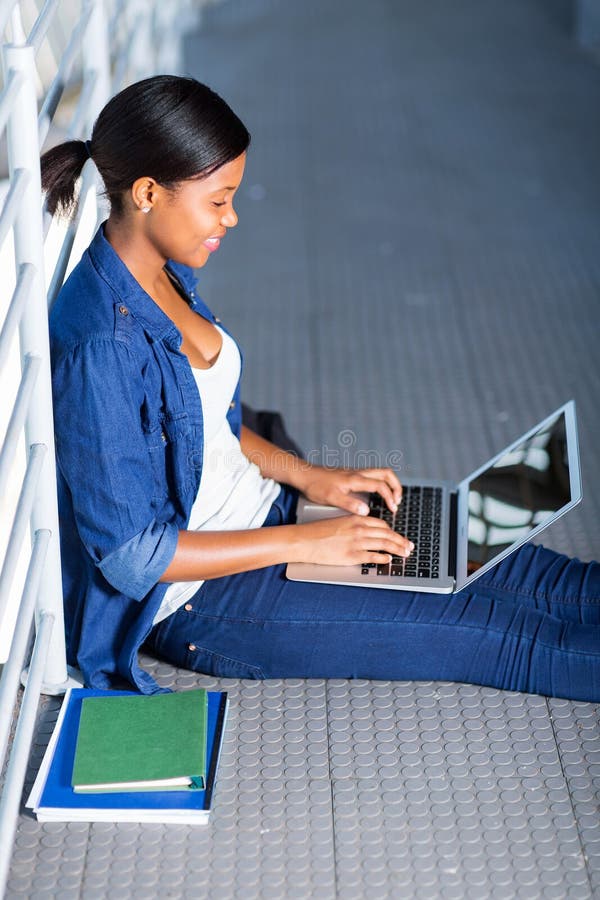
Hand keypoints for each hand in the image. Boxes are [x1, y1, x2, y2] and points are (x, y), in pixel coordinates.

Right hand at [295, 512, 413, 565]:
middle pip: (387, 534)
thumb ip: (355, 526)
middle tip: (409, 546)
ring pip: (385, 545)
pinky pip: (373, 557)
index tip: (398, 536)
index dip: (393, 532)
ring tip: (405, 554)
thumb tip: (367, 532)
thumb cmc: (318, 532)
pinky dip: (383, 558)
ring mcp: (357, 543)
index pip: (382, 525)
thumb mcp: (340, 522)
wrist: (305, 540)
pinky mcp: (352, 556)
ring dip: (398, 549)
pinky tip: (388, 560)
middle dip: (401, 541)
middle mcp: (359, 529)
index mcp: (356, 519)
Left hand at [297, 464, 402, 515]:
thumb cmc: (316, 486)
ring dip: (390, 484)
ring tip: (392, 498)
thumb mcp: (331, 498)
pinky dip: (382, 484)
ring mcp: (356, 472)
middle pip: (386, 473)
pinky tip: (378, 495)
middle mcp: (358, 473)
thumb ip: (349, 504)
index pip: (380, 485)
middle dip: (396, 486)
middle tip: (398, 501)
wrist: (304, 475)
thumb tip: (366, 510)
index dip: (390, 497)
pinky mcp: (352, 474)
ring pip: (381, 473)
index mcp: (355, 479)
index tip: (393, 509)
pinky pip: (373, 476)